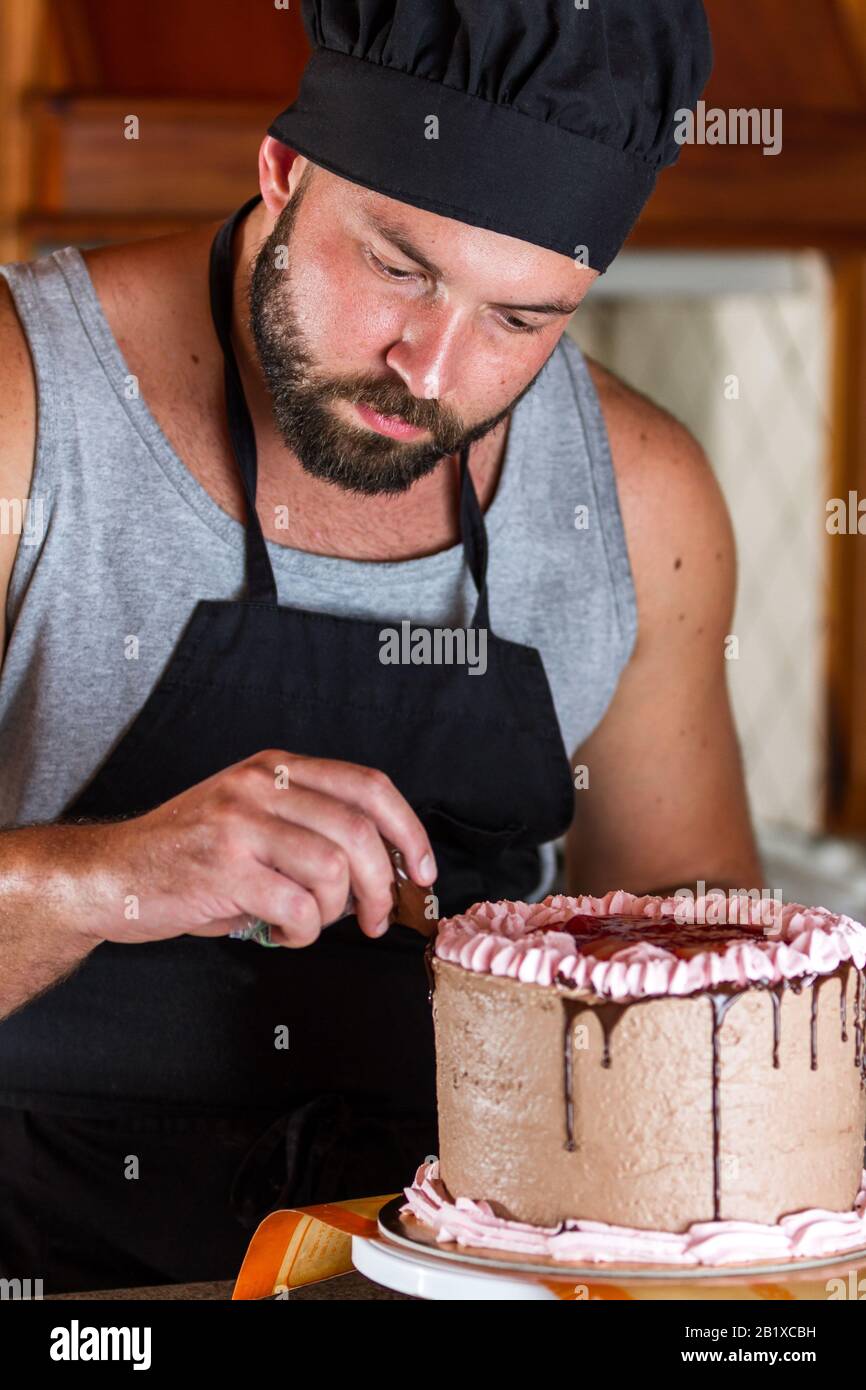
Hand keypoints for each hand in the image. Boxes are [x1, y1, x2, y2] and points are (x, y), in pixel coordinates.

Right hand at [67, 751, 436, 947]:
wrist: (110, 873)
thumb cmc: (187, 855)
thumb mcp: (251, 817)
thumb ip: (309, 826)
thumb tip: (385, 868)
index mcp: (276, 768)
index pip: (368, 786)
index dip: (410, 831)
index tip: (423, 871)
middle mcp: (261, 785)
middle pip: (360, 831)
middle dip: (380, 886)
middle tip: (371, 919)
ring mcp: (241, 823)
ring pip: (334, 869)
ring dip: (333, 912)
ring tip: (307, 922)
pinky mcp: (224, 867)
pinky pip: (298, 905)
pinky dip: (302, 931)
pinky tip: (281, 930)